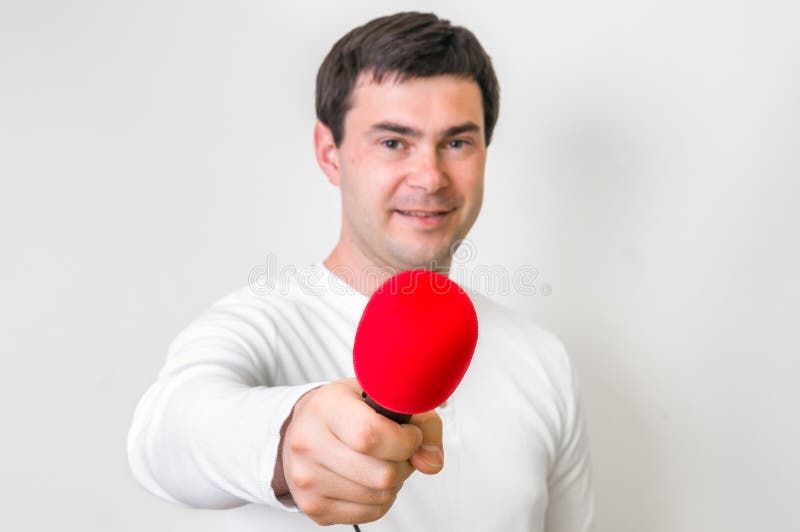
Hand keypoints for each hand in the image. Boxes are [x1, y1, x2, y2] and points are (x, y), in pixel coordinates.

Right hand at [281, 378, 443, 524]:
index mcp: (325, 408)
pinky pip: (369, 513)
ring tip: (381, 461)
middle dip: (403, 464)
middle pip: (381, 474)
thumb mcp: (383, 396)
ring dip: (393, 482)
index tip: (410, 435)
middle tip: (397, 449)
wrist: (303, 427)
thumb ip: (422, 423)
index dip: (404, 441)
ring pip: (379, 496)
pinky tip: (369, 478)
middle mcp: (309, 443)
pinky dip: (380, 499)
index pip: (370, 435)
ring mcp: (307, 479)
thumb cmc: (345, 409)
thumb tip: (431, 462)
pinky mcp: (313, 506)